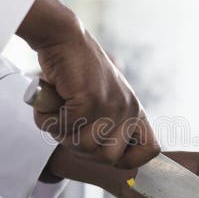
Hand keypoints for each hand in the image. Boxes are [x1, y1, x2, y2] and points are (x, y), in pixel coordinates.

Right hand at [17, 0, 158, 168]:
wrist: (64, 37)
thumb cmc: (75, 72)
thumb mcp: (99, 101)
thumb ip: (103, 127)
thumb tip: (95, 155)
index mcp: (135, 111)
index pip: (149, 151)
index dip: (126, 160)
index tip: (102, 149)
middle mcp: (128, 109)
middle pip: (107, 158)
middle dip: (80, 150)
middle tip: (67, 127)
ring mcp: (111, 105)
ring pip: (84, 146)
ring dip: (62, 134)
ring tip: (57, 111)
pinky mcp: (90, 100)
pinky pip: (65, 128)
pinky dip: (49, 120)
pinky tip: (49, 102)